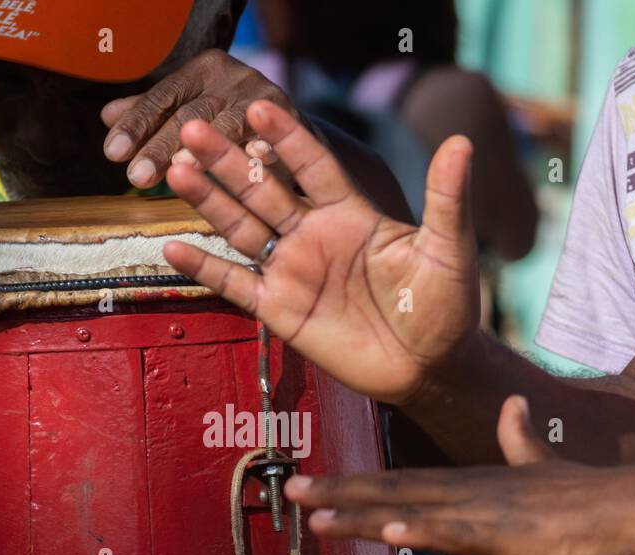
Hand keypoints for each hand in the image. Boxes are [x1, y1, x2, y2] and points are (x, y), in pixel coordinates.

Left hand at [102, 50, 296, 189]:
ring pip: (226, 127)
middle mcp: (232, 77)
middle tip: (137, 176)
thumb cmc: (227, 121)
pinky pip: (272, 139)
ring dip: (205, 150)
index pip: (162, 98)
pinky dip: (262, 151)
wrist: (288, 128)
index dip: (137, 125)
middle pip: (190, 115)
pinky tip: (251, 163)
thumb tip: (108, 116)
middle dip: (162, 147)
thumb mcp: (189, 112)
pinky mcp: (290, 118)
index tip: (113, 153)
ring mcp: (262, 96)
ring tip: (182, 170)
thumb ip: (151, 114)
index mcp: (201, 70)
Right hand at [163, 100, 479, 404]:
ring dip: (208, 200)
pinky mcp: (279, 309)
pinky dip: (204, 267)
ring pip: (241, 228)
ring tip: (175, 171)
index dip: (287, 138)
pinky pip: (234, 284)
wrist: (429, 367)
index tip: (260, 106)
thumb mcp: (449, 249)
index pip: (313, 165)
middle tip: (193, 129)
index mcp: (350, 212)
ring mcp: (292, 270)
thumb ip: (447, 199)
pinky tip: (172, 247)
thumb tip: (461, 142)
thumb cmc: (445, 306)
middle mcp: (313, 234)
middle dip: (229, 160)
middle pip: (263, 189)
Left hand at [283, 397, 634, 554]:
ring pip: (415, 509)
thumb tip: (513, 409)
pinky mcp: (514, 535)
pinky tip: (388, 532)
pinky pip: (461, 534)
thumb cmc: (600, 500)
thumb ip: (524, 445)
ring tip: (313, 512)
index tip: (318, 485)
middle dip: (342, 492)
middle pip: (396, 490)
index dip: (359, 485)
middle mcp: (475, 491)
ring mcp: (491, 511)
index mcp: (479, 483)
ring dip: (362, 512)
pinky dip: (424, 530)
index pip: (407, 482)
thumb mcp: (550, 468)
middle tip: (290, 490)